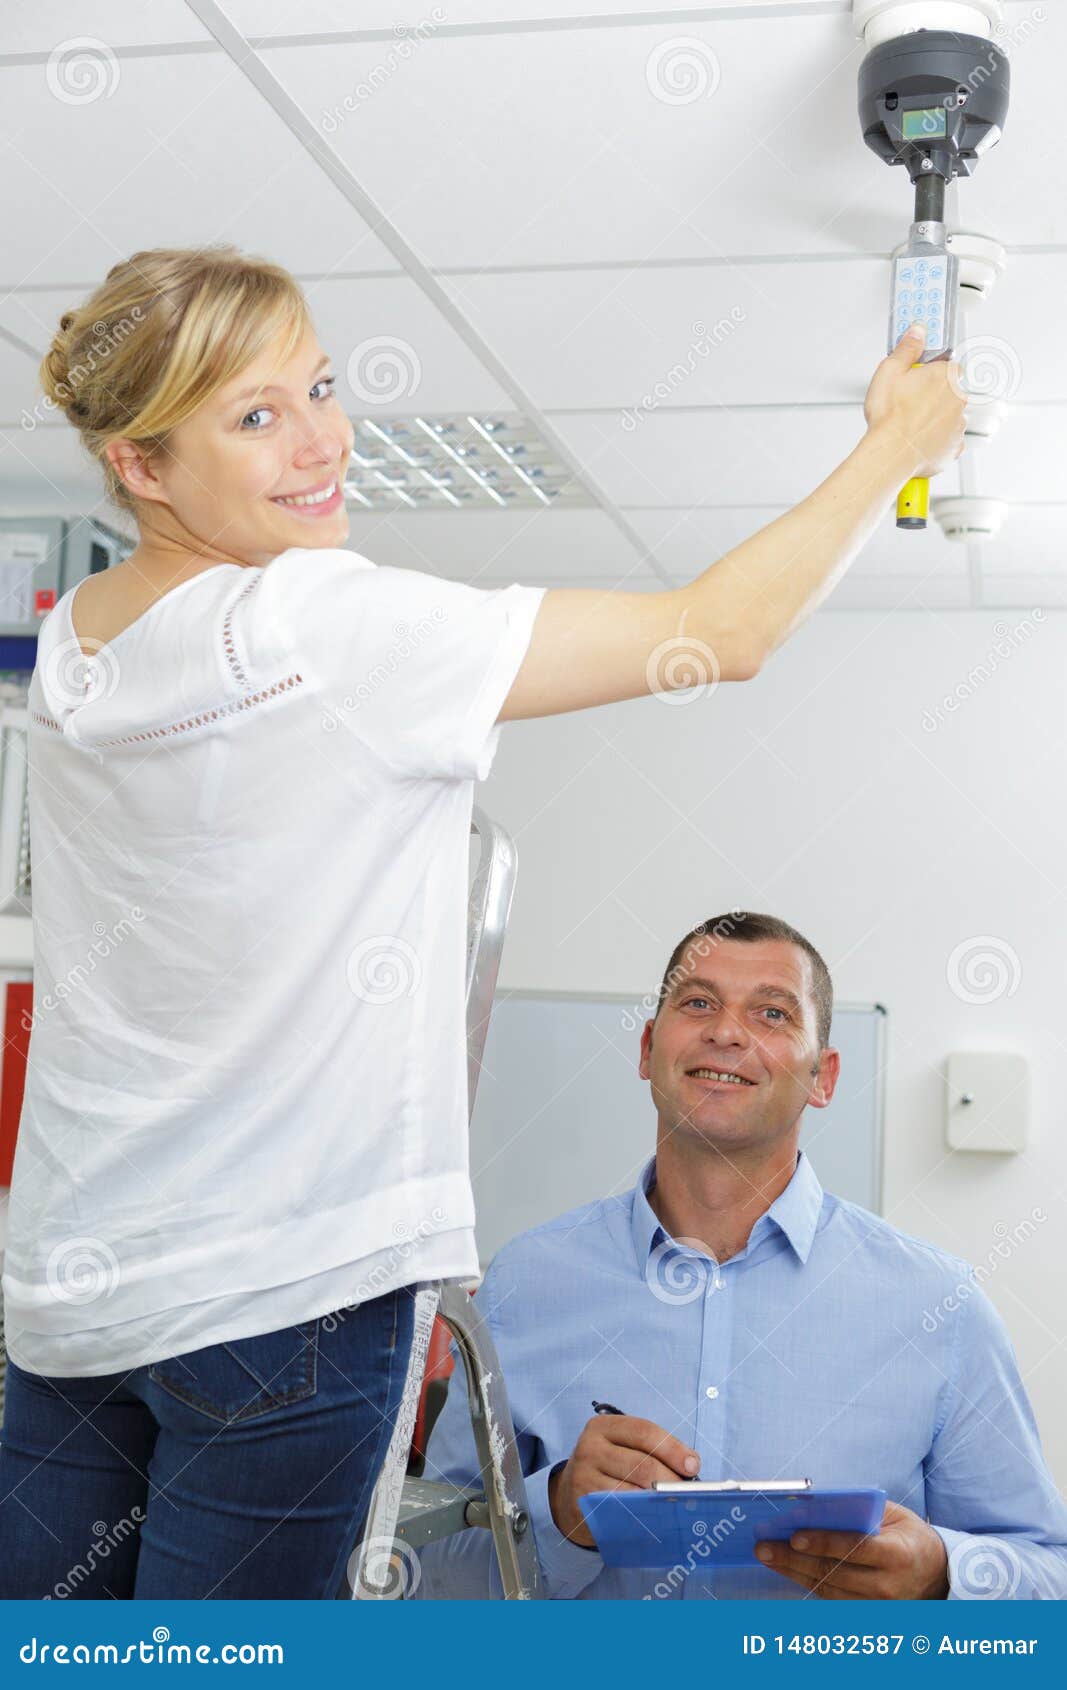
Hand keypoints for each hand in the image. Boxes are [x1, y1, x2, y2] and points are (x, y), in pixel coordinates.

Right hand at [547, 1415, 699, 1547]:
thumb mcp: (623, 1448)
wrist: (568, 1496)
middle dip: (671, 1481)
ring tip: (673, 1506)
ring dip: (659, 1502)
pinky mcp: (584, 1506)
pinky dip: (642, 1517)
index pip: (645, 1432)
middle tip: (685, 1493)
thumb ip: (653, 1450)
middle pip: (643, 1464)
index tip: (693, 1465)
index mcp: (603, 1427)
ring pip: (634, 1492)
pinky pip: (621, 1513)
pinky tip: (653, 1519)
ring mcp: (584, 1478)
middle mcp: (590, 1448)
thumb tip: (691, 1465)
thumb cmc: (608, 1467)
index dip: (673, 1449)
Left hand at [754, 1498, 949, 1598]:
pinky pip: (832, 1600)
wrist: (939, 1577)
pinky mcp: (868, 1615)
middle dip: (794, 1560)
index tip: (794, 1536)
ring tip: (768, 1556)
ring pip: (827, 1590)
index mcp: (897, 1555)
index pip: (854, 1549)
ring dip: (793, 1573)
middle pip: (833, 1573)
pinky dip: (808, 1584)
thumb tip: (817, 1505)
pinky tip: (788, 1570)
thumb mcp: (895, 1516)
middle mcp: (886, 1586)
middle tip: (764, 1547)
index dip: (823, 1543)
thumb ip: (861, 1511)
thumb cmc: (911, 1538)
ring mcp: (877, 1607)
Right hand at [863, 323, 967, 478]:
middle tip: (909, 402)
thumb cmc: (889, 418)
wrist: (890, 454)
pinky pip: (948, 440)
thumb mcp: (889, 371)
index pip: (948, 365)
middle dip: (932, 395)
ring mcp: (958, 425)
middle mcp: (959, 399)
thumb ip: (908, 348)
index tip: (919, 376)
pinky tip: (918, 440)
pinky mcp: (954, 447)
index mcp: (946, 376)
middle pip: (949, 392)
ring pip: (949, 416)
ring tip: (910, 424)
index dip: (931, 372)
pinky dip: (936, 440)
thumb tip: (918, 332)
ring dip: (935, 418)